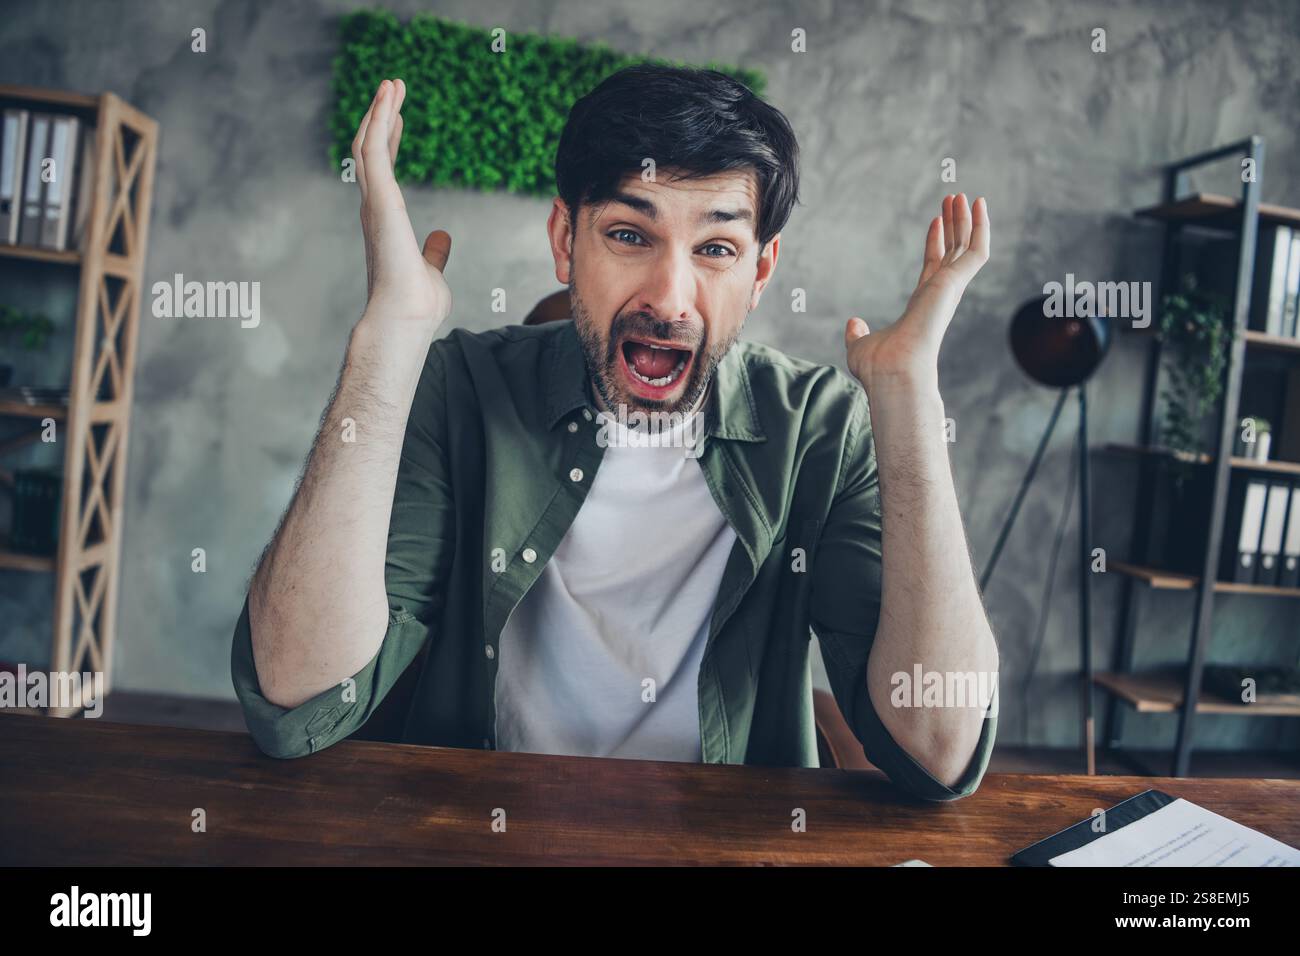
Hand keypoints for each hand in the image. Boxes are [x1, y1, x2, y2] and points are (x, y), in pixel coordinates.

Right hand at [352, 78, 452, 329]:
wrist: (405, 318)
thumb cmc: (415, 303)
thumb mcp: (431, 268)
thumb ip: (434, 251)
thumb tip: (442, 237)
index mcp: (385, 219)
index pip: (383, 169)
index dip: (388, 138)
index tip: (397, 115)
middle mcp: (374, 207)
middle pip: (370, 150)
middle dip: (380, 116)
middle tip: (392, 87)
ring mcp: (374, 203)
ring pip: (367, 144)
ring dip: (379, 110)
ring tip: (392, 82)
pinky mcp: (380, 201)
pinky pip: (373, 150)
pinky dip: (378, 120)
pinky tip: (388, 97)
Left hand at [845, 193, 989, 390]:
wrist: (892, 372)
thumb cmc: (878, 367)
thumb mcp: (860, 344)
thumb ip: (858, 332)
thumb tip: (853, 324)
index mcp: (922, 306)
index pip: (933, 267)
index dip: (935, 243)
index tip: (934, 221)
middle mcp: (940, 295)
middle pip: (953, 252)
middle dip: (954, 224)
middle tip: (952, 198)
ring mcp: (949, 289)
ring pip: (967, 247)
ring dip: (966, 220)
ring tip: (962, 194)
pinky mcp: (955, 284)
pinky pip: (977, 250)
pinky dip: (981, 227)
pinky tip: (976, 205)